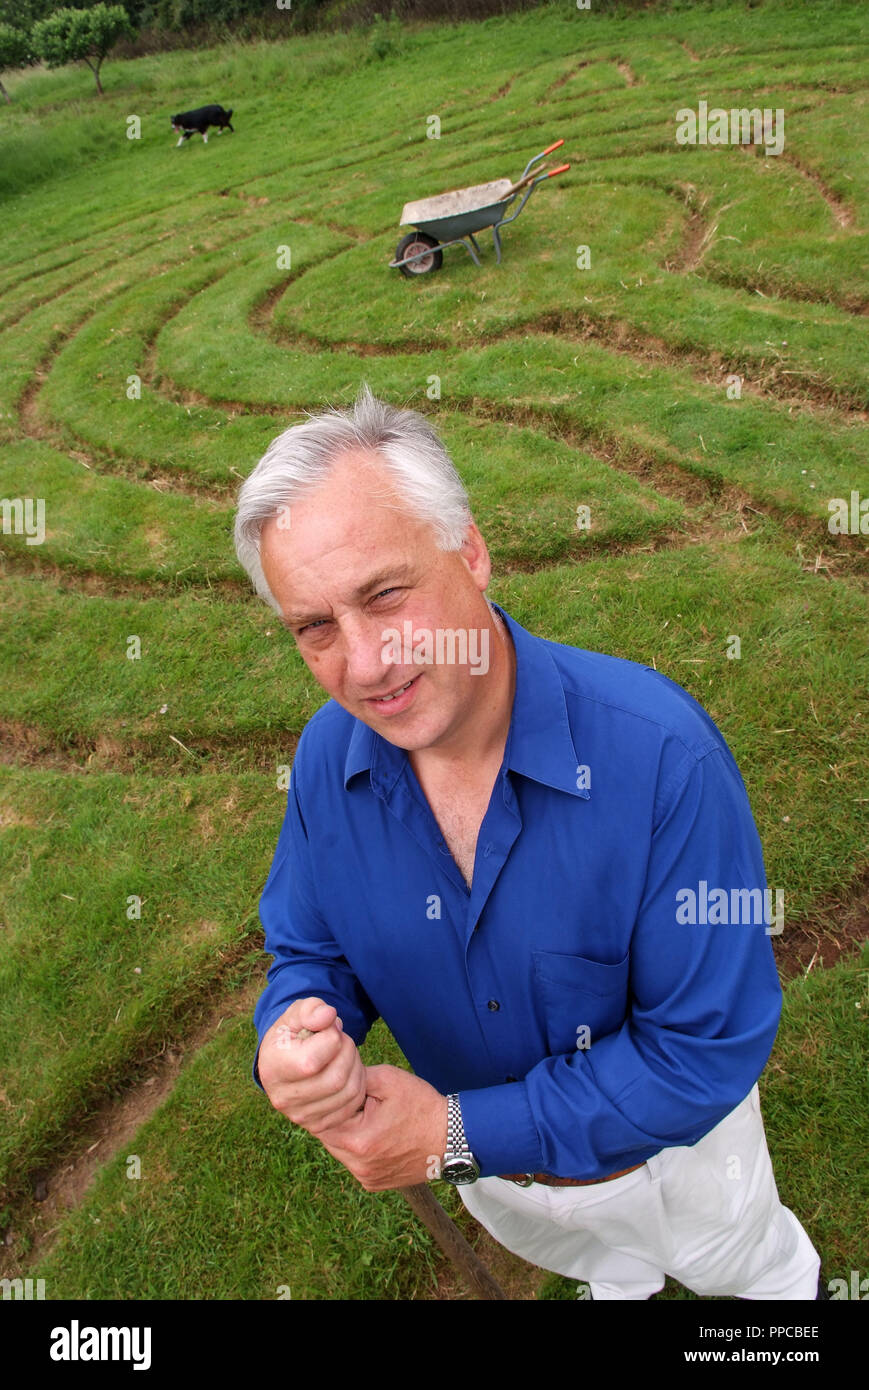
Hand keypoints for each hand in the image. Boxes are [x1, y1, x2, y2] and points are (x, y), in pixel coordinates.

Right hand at [257, 997, 366, 1134]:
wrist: (285, 1061)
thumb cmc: (293, 1033)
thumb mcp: (296, 1013)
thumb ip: (311, 1009)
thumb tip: (328, 1016)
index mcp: (273, 1068)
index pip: (313, 1060)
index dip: (332, 1038)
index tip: (330, 1028)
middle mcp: (283, 1097)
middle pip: (335, 1079)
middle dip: (348, 1052)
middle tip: (343, 1040)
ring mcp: (300, 1115)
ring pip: (348, 1093)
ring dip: (357, 1067)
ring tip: (346, 1054)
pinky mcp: (317, 1125)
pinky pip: (352, 1106)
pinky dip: (359, 1086)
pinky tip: (349, 1071)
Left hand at [315, 1064, 448, 1191]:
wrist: (453, 1138)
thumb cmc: (422, 1107)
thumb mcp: (388, 1080)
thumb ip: (353, 1078)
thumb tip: (331, 1076)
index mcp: (357, 1140)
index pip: (320, 1119)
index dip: (327, 1100)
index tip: (339, 1089)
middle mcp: (358, 1165)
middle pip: (328, 1136)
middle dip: (337, 1117)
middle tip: (358, 1102)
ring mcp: (366, 1177)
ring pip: (340, 1150)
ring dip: (347, 1133)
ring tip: (371, 1118)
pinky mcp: (374, 1184)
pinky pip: (354, 1162)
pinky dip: (359, 1148)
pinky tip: (378, 1134)